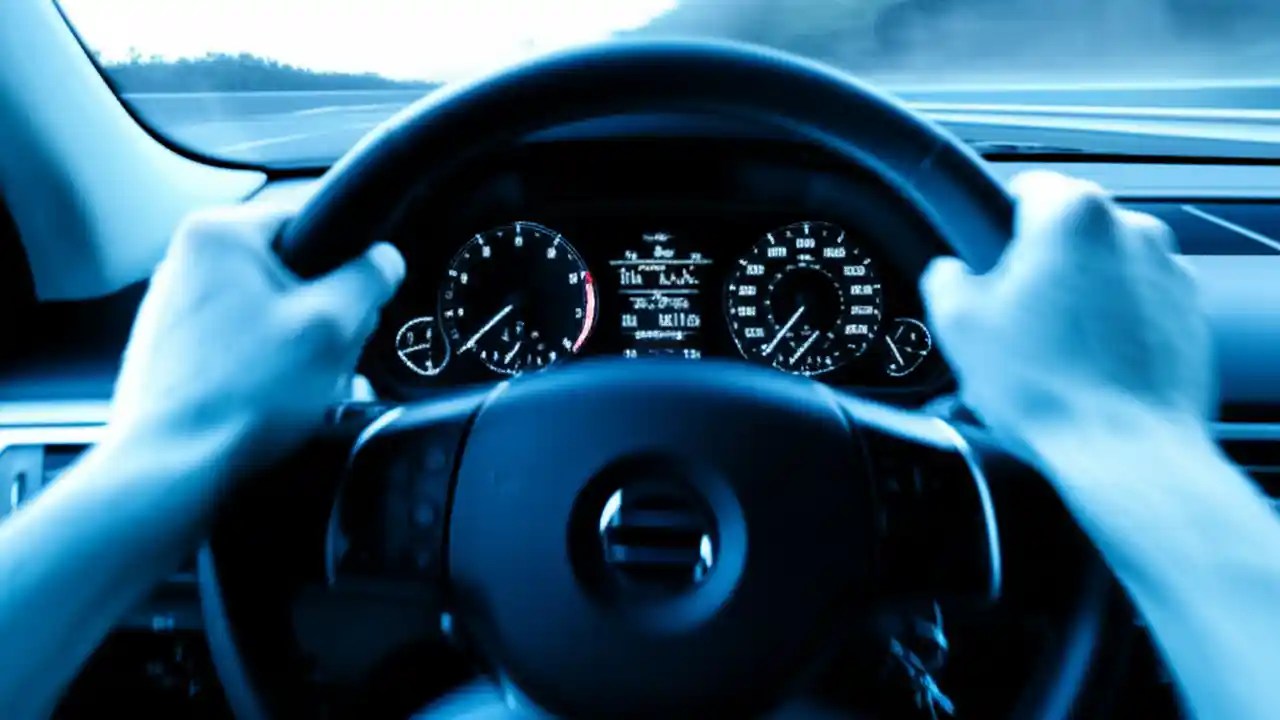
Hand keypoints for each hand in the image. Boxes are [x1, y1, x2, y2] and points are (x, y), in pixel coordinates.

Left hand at [111, 203, 403, 476]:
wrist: (177, 468)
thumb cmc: (244, 396)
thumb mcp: (334, 326)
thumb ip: (370, 278)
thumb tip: (384, 259)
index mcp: (218, 234)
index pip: (313, 221)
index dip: (350, 267)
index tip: (356, 307)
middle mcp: (185, 260)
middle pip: (291, 272)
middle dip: (320, 314)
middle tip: (327, 353)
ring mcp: (174, 307)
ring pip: (269, 313)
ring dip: (295, 346)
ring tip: (294, 384)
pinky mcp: (173, 350)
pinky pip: (242, 345)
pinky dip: (263, 368)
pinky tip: (268, 399)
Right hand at [920, 170, 1214, 457]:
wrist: (1123, 451)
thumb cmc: (1048, 388)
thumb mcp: (959, 324)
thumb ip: (945, 277)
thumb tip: (950, 272)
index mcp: (1072, 214)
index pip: (1025, 187)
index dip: (994, 224)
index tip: (986, 257)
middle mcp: (1132, 230)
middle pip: (1068, 232)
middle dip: (1039, 266)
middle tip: (1010, 317)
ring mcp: (1169, 273)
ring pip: (1104, 270)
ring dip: (1077, 297)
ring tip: (1049, 352)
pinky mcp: (1189, 317)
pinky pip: (1137, 307)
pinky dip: (1113, 327)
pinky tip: (1085, 368)